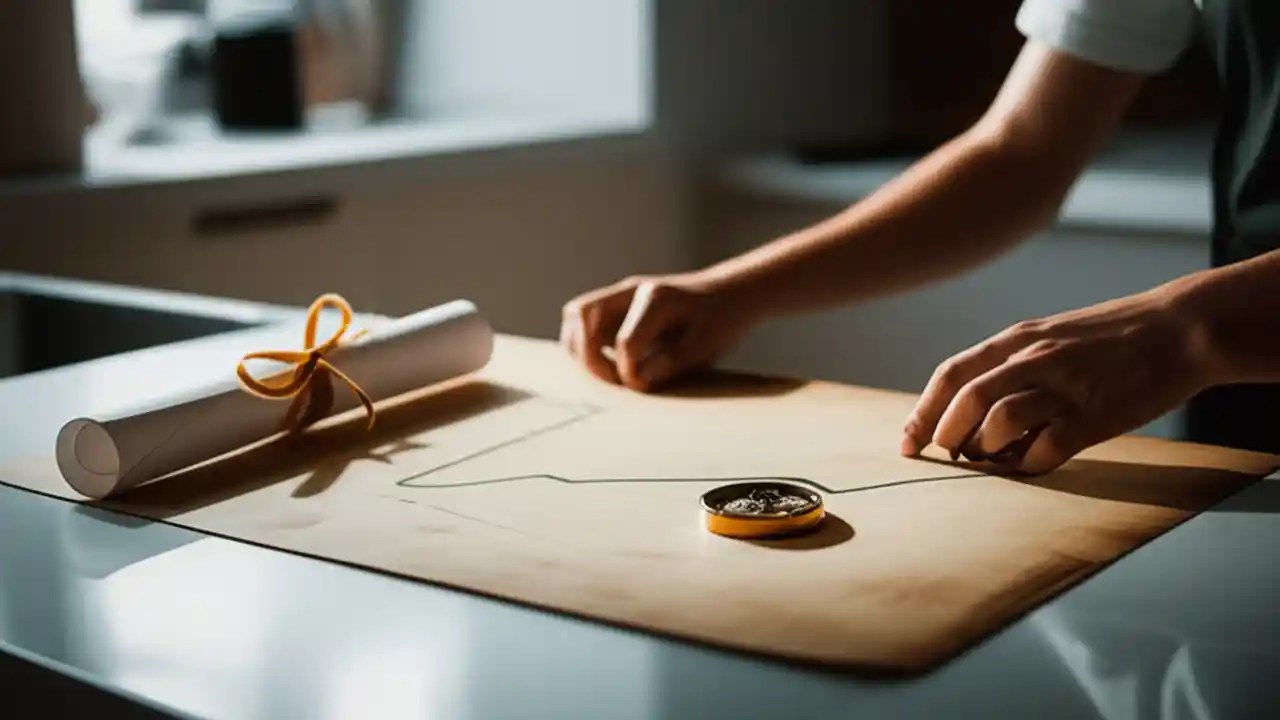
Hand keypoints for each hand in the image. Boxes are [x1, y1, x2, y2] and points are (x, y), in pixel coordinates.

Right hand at [560, 272, 754, 391]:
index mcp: (657, 299)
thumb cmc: (720, 321)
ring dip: (579, 347)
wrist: (729, 294)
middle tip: (610, 381)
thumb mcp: (705, 348)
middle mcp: (631, 290)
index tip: (641, 387)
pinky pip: (584, 320)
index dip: (628, 372)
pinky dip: (585, 344)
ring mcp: (621, 295)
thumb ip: (670, 365)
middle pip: (581, 314)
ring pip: (576, 314)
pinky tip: (606, 364)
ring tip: (603, 373)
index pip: (624, 340)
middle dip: (586, 355)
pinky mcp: (617, 305)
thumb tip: (634, 381)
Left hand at [900, 288, 1212, 473]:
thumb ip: (1010, 364)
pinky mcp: (1095, 414)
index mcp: (1018, 339)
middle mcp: (1035, 359)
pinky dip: (1027, 465)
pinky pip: (1046, 448)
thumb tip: (967, 408)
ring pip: (1000, 422)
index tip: (908, 442)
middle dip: (947, 435)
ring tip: (990, 461)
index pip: (952, 374)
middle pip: (968, 400)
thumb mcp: (1050, 335)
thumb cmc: (1110, 337)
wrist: (1180, 328)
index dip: (924, 411)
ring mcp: (1065, 386)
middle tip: (948, 457)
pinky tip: (1029, 466)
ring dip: (986, 450)